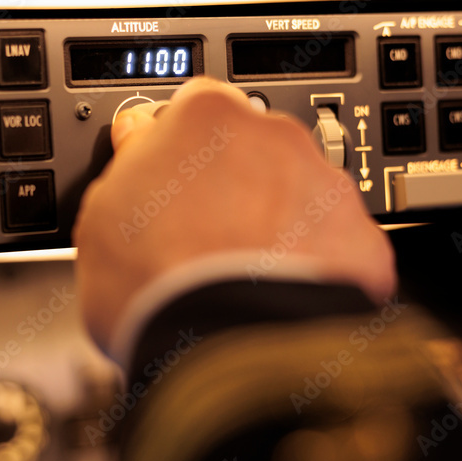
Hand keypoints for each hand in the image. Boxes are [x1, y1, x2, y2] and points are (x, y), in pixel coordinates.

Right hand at [73, 77, 395, 349]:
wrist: (224, 352)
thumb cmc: (154, 284)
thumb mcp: (99, 215)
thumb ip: (128, 163)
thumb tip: (139, 143)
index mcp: (206, 117)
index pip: (193, 108)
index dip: (177, 148)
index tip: (169, 179)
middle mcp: (275, 137)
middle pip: (252, 149)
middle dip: (232, 185)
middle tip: (201, 238)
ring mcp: (326, 187)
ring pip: (298, 196)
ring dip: (275, 224)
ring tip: (241, 279)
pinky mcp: (362, 239)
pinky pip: (336, 244)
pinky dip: (314, 266)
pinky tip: (280, 297)